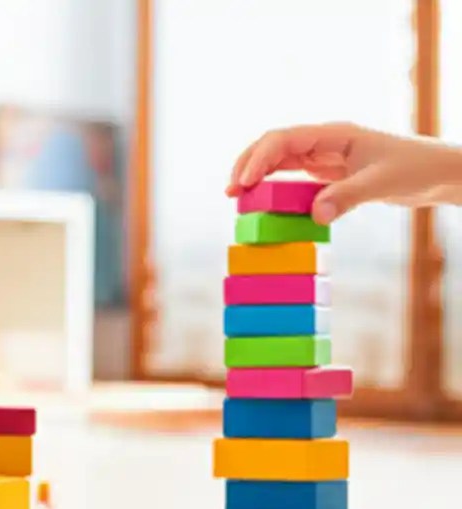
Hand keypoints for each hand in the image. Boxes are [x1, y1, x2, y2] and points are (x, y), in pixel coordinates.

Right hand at [226, 122, 461, 223]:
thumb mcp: (382, 183)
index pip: (284, 139)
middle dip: (248, 165)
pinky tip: (263, 201)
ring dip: (255, 176)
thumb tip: (313, 215)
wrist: (436, 173)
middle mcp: (323, 142)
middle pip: (273, 146)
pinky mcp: (326, 174)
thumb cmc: (415, 168)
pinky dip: (273, 187)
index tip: (244, 182)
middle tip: (230, 192)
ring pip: (278, 161)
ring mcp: (323, 158)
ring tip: (237, 197)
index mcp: (334, 134)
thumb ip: (347, 197)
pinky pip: (291, 177)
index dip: (259, 158)